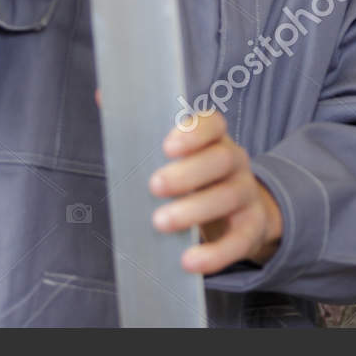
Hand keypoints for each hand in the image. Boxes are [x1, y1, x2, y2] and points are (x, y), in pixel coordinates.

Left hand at [150, 108, 283, 274]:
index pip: (213, 124)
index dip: (194, 132)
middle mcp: (234, 162)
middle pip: (221, 159)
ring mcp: (245, 195)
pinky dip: (215, 253)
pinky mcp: (250, 229)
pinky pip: (238, 241)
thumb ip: (141, 129)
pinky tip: (189, 261)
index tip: (167, 145)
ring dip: (194, 210)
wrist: (239, 213)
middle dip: (188, 172)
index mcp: (213, 140)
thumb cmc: (193, 179)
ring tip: (160, 223)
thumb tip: (105, 95)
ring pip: (228, 197)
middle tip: (154, 185)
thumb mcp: (173, 156)